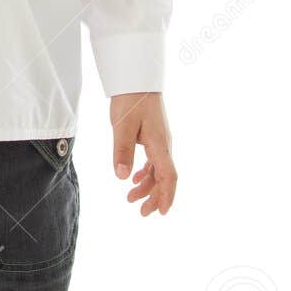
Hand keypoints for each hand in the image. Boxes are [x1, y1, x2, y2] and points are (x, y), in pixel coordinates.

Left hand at [110, 92, 176, 215]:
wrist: (137, 77)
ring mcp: (160, 140)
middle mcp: (164, 145)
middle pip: (164, 178)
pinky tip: (135, 178)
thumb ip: (122, 151)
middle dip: (155, 197)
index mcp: (160, 145)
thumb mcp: (122, 126)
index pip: (169, 177)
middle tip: (141, 213)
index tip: (161, 213)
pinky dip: (146, 172)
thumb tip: (122, 177)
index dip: (167, 197)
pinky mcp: (153, 134)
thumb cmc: (130, 99)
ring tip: (131, 198)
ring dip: (148, 185)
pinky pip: (154, 159)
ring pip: (158, 170)